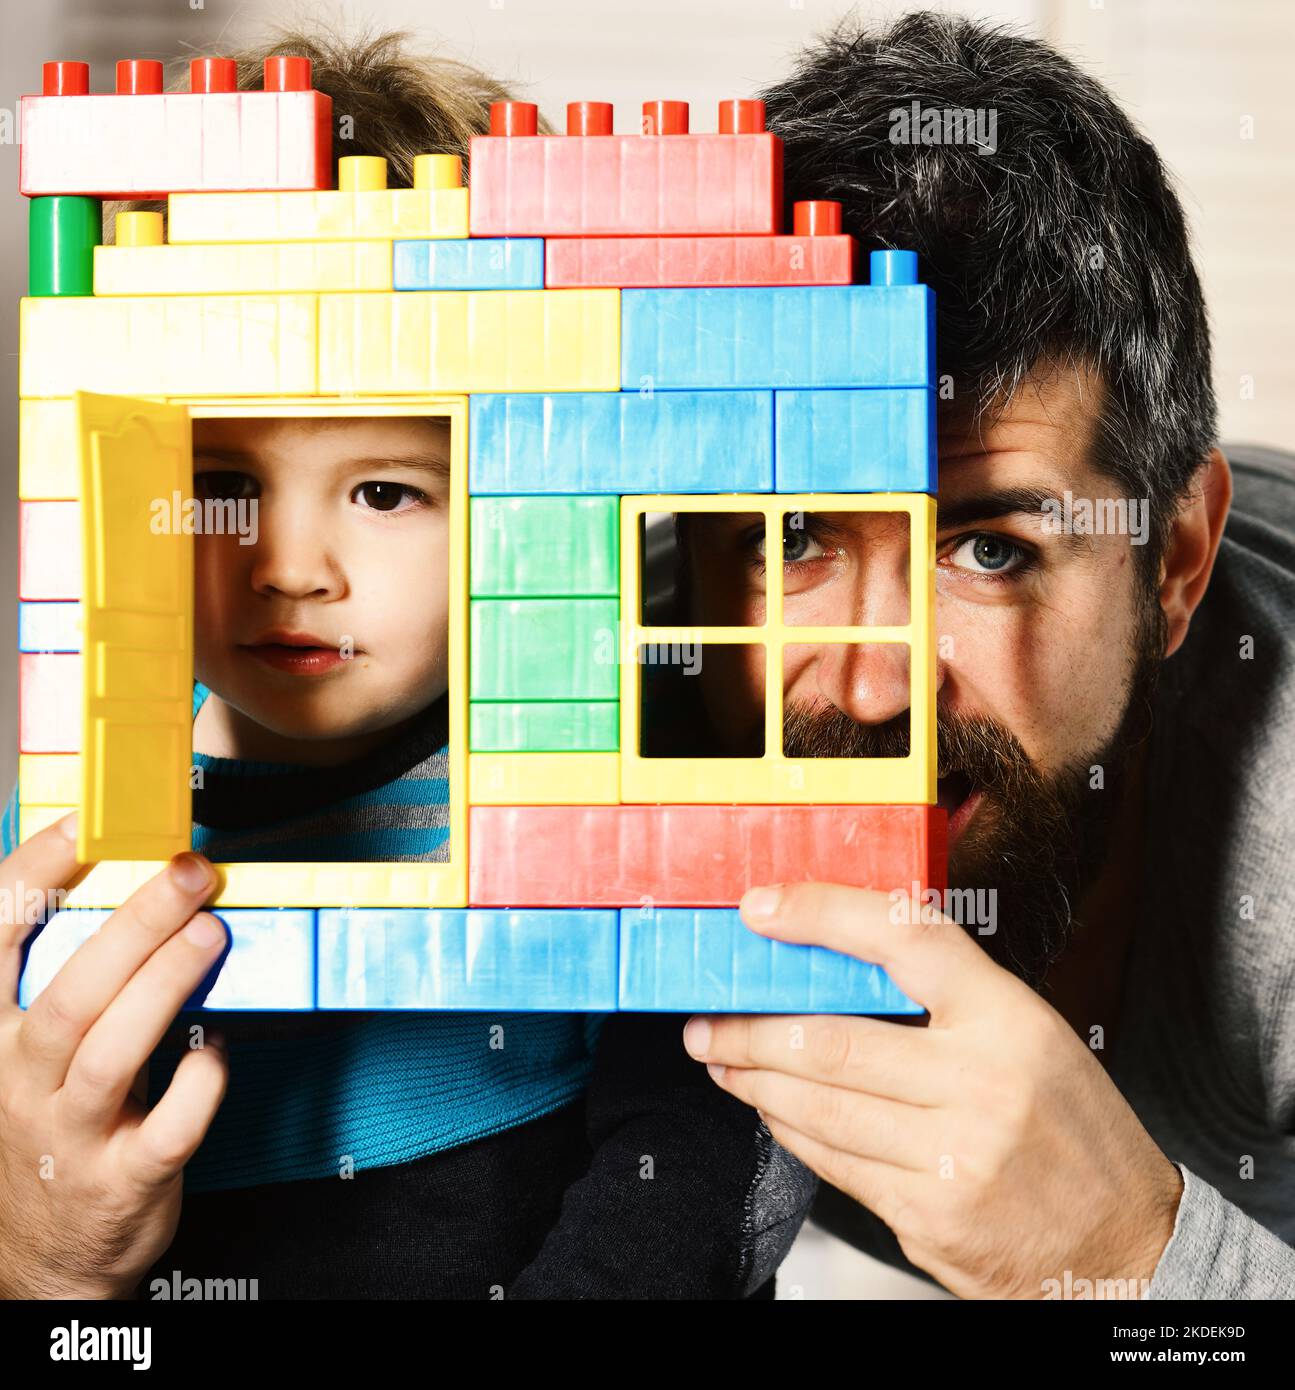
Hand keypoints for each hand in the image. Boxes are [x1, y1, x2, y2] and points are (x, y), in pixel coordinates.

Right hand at [0, 813, 229, 1298]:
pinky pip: (167, 1127)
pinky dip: (200, 1082)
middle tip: (190, 872)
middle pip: (68, 993)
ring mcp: (71, 1135)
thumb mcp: (36, 1048)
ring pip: (108, 1054)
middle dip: (132, 925)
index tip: (88, 825)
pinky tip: (221, 1047)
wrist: (48, 1255)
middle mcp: (21, 1081)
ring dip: (165, 988)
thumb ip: (75, 976)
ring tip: (213, 935)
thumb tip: (145, 882)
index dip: (35, 875)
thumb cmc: (53, 1121)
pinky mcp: (126, 1179)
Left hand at [682, 882, 1183, 1299]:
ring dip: (753, 1078)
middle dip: (750, 1027)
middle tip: (708, 1017)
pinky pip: (832, 1159)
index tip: (762, 907)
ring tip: (723, 1059)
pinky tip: (771, 1109)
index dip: (823, 914)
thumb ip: (948, 1000)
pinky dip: (788, 1128)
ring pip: (817, 1104)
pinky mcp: (926, 1214)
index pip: (904, 940)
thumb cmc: (1074, 1132)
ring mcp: (951, 1155)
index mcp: (1010, 1020)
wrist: (1125, 1250)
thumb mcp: (1032, 1039)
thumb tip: (837, 964)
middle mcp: (980, 1084)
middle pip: (832, 1038)